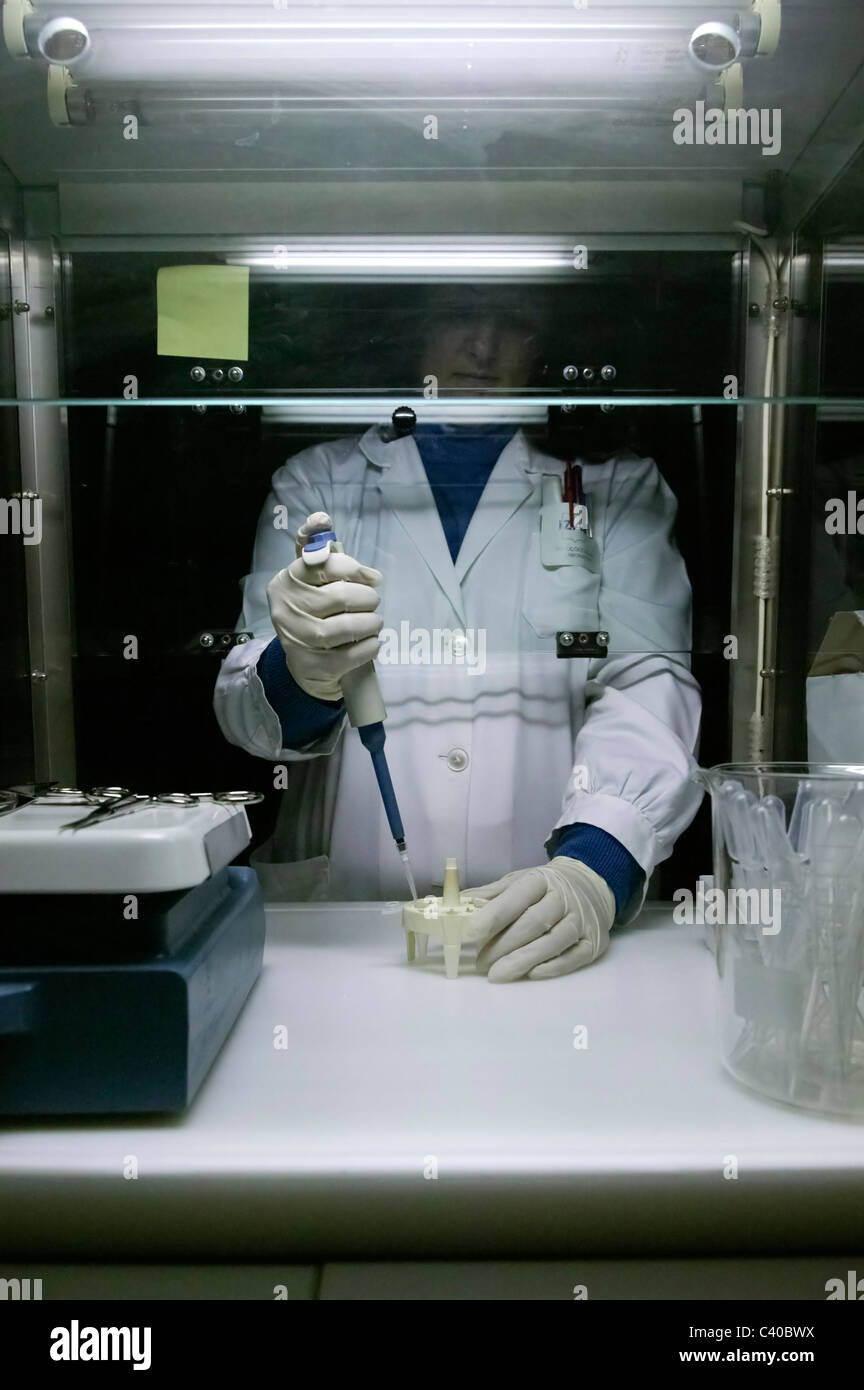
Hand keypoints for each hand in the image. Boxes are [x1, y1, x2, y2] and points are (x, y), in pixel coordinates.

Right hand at [266, 512, 382, 700]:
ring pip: (346, 627)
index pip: (323, 564)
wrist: (304, 664)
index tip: (372, 577)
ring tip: (374, 622)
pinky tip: (372, 642)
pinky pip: (352, 654)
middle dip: (367, 598)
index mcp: (286, 581)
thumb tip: (320, 517)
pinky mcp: (314, 666)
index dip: (354, 569)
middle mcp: (287, 609)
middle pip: (340, 597)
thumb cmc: (313, 611)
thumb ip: (316, 547)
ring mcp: (299, 640)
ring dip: (370, 623)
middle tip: (373, 602)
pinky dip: (370, 647)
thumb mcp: (310, 578)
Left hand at [468, 857, 614, 981]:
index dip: (493, 916)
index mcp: (541, 880)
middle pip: (534, 922)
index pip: (516, 897)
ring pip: (553, 942)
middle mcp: (564, 898)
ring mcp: (581, 921)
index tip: (470, 935)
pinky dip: (552, 967)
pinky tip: (531, 974)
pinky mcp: (594, 942)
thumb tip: (457, 906)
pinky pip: (574, 957)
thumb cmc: (545, 888)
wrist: (591, 885)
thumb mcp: (518, 881)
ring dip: (523, 960)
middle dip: (504, 945)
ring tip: (497, 975)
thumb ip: (490, 895)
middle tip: (479, 962)